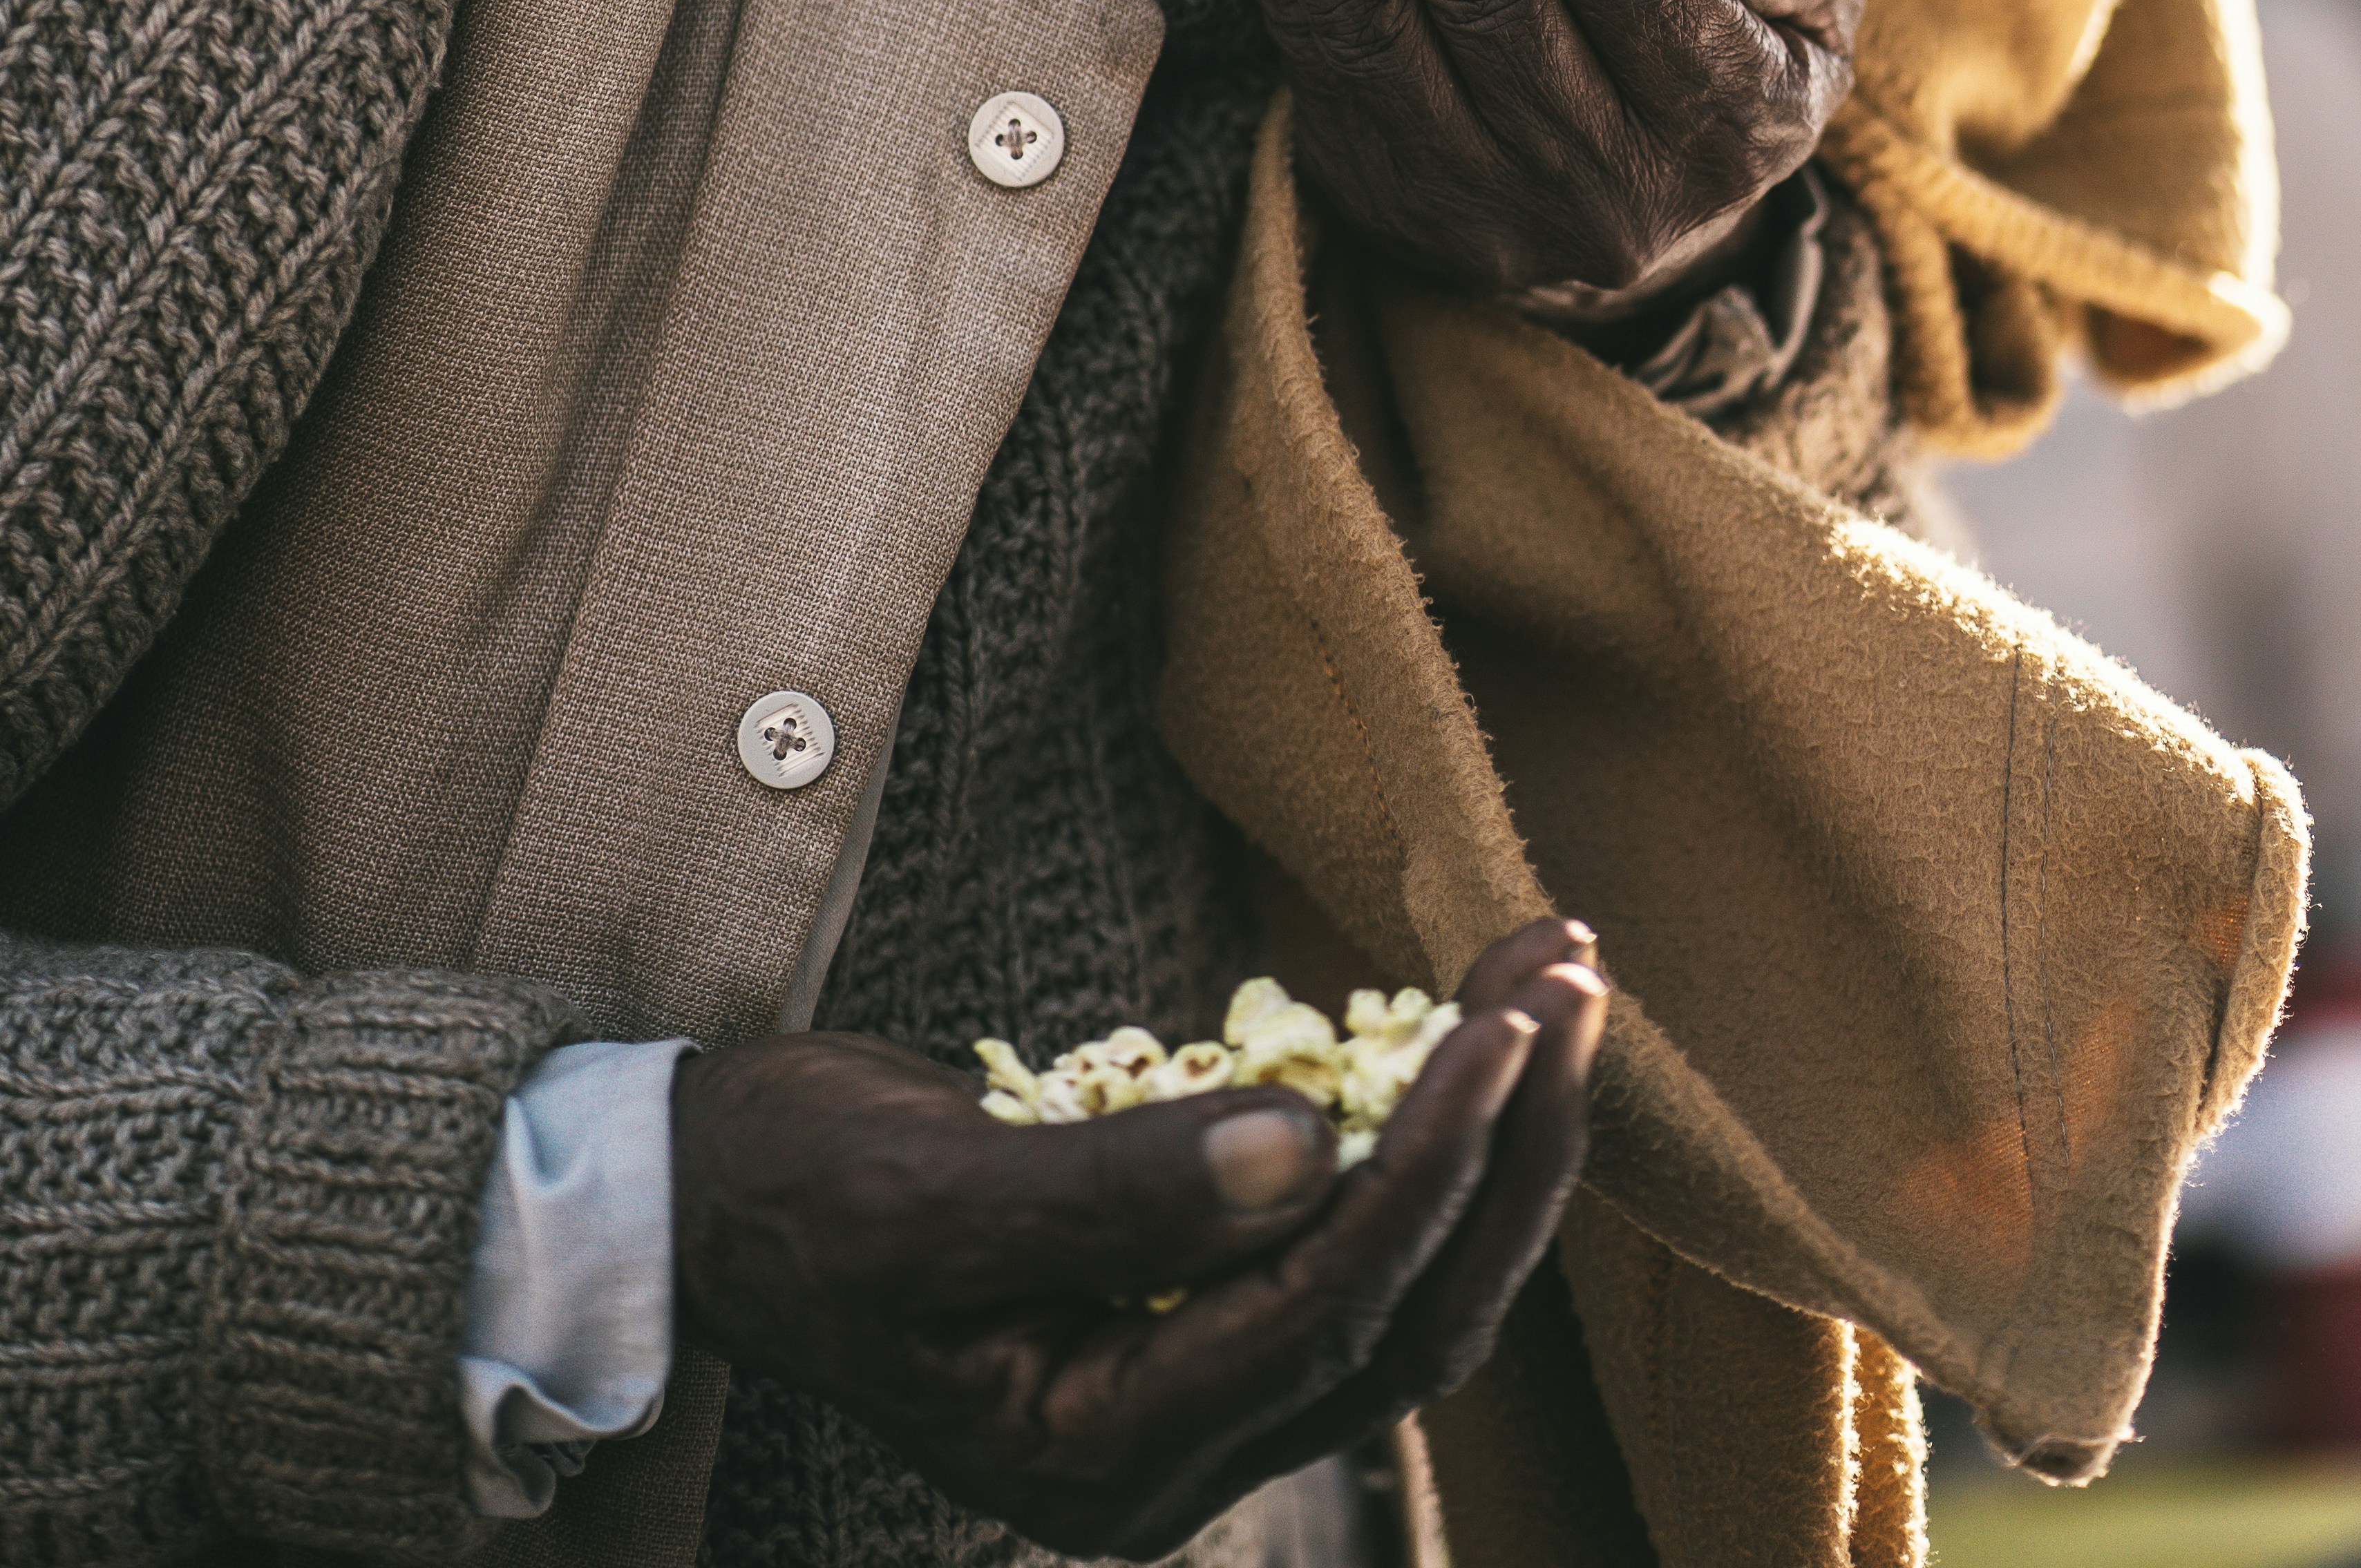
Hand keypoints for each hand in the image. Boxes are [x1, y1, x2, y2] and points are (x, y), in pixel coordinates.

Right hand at [671, 921, 1604, 1558]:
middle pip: (1407, 1317)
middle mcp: (1171, 1458)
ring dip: (1499, 1139)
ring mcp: (1194, 1401)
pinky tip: (1477, 1040)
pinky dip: (1435, 1146)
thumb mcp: (927, 1185)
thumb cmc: (797, 1189)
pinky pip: (1363, 1254)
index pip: (1325, 1310)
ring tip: (1554, 980)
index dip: (1430, 1165)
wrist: (717, 1205)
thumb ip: (1116, 1187)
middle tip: (1568, 976)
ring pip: (1411, 1292)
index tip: (1505, 1022)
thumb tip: (1313, 1144)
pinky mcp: (1205, 1326)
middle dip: (1508, 1146)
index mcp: (1100, 1454)